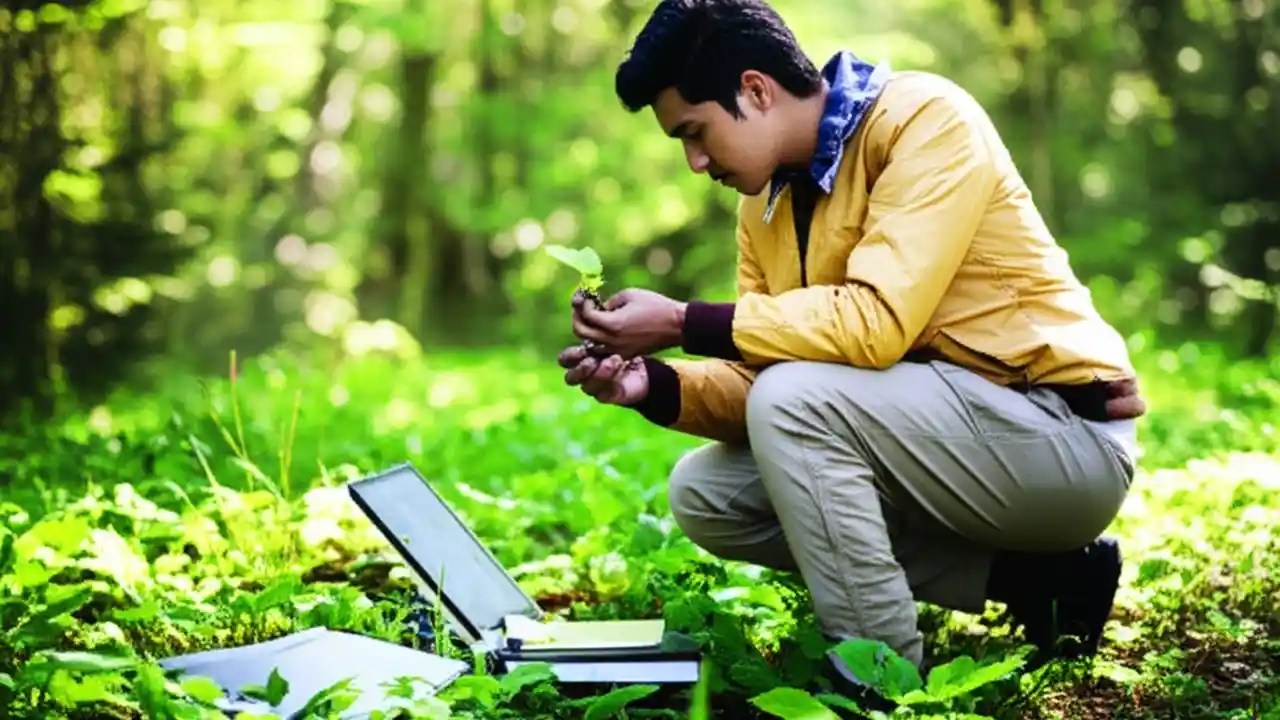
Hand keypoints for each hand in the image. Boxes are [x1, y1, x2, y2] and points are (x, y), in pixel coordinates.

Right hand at [558, 345, 649, 405]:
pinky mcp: (607, 396)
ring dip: (601, 373)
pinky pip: (604, 392)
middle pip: (570, 378)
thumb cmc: (625, 349)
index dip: (571, 355)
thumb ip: (600, 338)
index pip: (565, 360)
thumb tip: (592, 326)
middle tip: (595, 360)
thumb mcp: (612, 340)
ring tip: (616, 360)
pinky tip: (623, 369)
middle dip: (582, 369)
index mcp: (580, 359)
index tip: (584, 348)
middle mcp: (584, 376)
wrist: (644, 369)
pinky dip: (613, 380)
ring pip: (587, 387)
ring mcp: (594, 389)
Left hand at [571, 288, 686, 358]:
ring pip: (589, 344)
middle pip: (581, 332)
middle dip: (577, 317)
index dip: (583, 303)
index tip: (589, 296)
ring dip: (586, 330)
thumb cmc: (655, 305)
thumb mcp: (629, 294)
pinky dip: (598, 339)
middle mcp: (612, 341)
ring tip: (591, 317)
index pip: (586, 316)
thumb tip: (598, 308)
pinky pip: (602, 349)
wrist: (676, 326)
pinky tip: (602, 328)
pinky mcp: (625, 354)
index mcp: (613, 325)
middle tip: (581, 306)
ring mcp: (618, 350)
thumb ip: (609, 302)